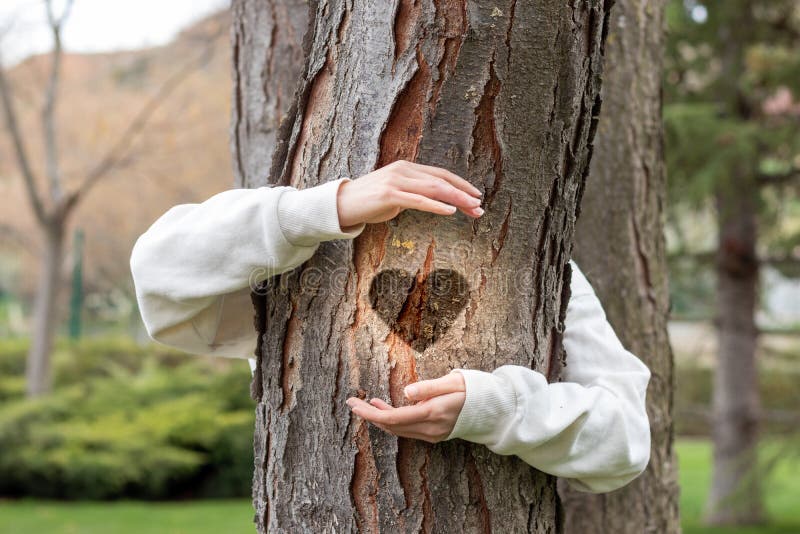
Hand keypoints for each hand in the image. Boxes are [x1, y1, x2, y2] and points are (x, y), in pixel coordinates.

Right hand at [337, 160, 483, 230]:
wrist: (341, 204)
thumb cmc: (369, 202)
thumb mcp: (396, 194)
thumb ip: (414, 193)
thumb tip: (434, 201)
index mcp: (407, 168)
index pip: (441, 174)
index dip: (461, 185)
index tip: (477, 196)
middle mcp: (404, 170)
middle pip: (442, 180)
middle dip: (464, 194)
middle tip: (480, 207)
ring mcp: (397, 181)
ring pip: (434, 188)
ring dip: (457, 199)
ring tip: (472, 209)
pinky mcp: (389, 195)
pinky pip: (419, 201)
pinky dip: (437, 206)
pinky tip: (450, 212)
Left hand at [345, 370, 465, 442]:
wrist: (494, 410)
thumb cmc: (473, 390)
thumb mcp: (452, 381)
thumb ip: (429, 387)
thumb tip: (406, 392)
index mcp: (432, 413)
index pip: (392, 418)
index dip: (370, 413)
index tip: (354, 404)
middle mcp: (430, 428)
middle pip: (391, 426)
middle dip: (370, 415)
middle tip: (352, 402)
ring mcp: (433, 434)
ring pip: (398, 429)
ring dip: (381, 417)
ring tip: (368, 403)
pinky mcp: (435, 434)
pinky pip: (408, 430)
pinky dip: (394, 420)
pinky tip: (388, 409)